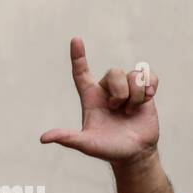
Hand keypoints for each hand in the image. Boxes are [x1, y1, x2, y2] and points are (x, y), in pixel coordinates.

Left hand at [40, 37, 158, 165]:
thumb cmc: (107, 149)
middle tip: (118, 109)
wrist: (133, 153)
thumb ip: (67, 138)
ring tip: (131, 111)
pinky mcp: (144, 90)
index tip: (75, 39)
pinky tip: (148, 100)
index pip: (81, 73)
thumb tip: (43, 138)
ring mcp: (126, 89)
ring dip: (135, 95)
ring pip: (132, 75)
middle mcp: (107, 90)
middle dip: (119, 92)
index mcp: (90, 98)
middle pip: (113, 72)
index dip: (78, 56)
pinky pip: (148, 75)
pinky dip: (149, 87)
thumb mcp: (85, 144)